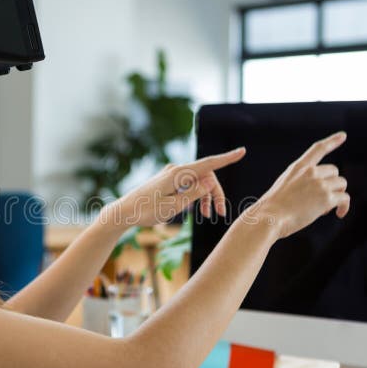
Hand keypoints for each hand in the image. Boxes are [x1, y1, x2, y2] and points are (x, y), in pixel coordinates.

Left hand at [100, 147, 246, 228]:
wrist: (124, 212)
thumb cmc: (146, 211)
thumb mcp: (173, 207)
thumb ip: (193, 194)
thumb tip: (210, 182)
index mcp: (177, 174)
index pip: (207, 164)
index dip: (226, 159)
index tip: (242, 151)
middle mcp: (175, 170)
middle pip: (205, 177)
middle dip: (215, 193)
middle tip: (220, 213)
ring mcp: (171, 175)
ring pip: (197, 182)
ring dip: (206, 197)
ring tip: (208, 215)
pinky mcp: (167, 181)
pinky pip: (188, 185)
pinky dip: (195, 196)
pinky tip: (196, 210)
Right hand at [243, 132, 349, 238]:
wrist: (268, 218)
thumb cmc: (272, 208)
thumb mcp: (284, 187)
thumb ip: (301, 184)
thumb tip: (323, 195)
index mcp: (298, 167)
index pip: (318, 149)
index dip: (332, 141)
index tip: (343, 135)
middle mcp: (310, 172)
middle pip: (334, 172)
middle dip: (332, 184)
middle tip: (321, 201)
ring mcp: (319, 184)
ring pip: (342, 185)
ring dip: (337, 196)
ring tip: (322, 209)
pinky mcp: (326, 198)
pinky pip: (345, 199)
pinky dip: (344, 206)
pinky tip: (339, 214)